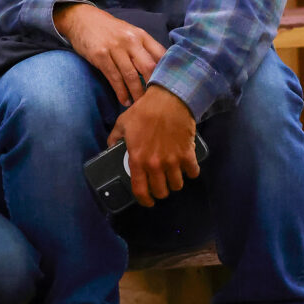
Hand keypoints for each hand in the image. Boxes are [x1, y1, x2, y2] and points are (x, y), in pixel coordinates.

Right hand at [54, 4, 166, 105]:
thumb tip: (159, 69)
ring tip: (140, 105)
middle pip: (148, 68)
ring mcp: (114, 48)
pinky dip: (121, 92)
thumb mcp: (129, 33)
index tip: (170, 88)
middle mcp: (130, 41)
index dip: (167, 73)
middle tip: (157, 102)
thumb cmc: (108, 29)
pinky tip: (125, 100)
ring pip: (131, 76)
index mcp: (141, 35)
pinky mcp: (100, 55)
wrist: (81, 18)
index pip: (161, 56)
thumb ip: (143, 47)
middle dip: (154, 87)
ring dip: (137, 93)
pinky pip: (114, 78)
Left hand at [108, 85, 199, 206]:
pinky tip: (187, 167)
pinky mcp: (188, 155)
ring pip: (177, 185)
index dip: (144, 200)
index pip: (140, 190)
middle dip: (161, 191)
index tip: (148, 202)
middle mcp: (155, 164)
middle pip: (162, 191)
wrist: (168, 101)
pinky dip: (191, 172)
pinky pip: (193, 172)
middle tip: (160, 185)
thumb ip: (114, 138)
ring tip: (172, 175)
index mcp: (137, 159)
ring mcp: (173, 161)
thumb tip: (110, 146)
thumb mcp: (122, 124)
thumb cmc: (143, 111)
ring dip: (175, 182)